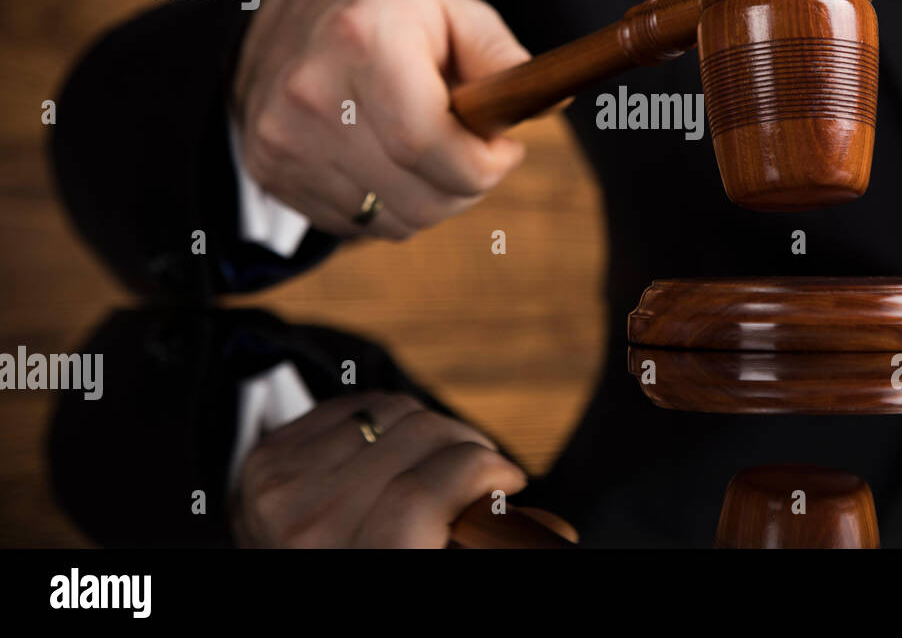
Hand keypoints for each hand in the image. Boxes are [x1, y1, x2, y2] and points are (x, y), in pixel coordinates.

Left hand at [231, 391, 527, 547]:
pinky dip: (385, 419)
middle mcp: (310, 531)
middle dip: (467, 443)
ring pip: (391, 409)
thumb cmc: (378, 564)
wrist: (281, 573)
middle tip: (480, 466)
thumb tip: (559, 529)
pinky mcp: (268, 456)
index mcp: (359, 565)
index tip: (508, 477)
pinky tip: (390, 451)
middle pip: (417, 438)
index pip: (420, 497)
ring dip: (429, 427)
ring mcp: (281, 490)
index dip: (478, 471)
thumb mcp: (429, 569)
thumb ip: (488, 545)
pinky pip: (354, 402)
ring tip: (436, 459)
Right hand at [232, 0, 529, 238]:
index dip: (483, 163)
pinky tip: (387, 161)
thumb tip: (555, 100)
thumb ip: (503, 58)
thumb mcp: (451, 11)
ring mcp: (285, 140)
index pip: (428, 141)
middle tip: (477, 152)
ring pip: (395, 221)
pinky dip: (390, 206)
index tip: (505, 150)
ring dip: (432, 199)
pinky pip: (359, 226)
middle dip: (468, 186)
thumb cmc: (386, 15)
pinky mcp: (272, 173)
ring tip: (431, 150)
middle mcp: (312, 95)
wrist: (277, 18)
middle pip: (418, 196)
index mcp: (361, 42)